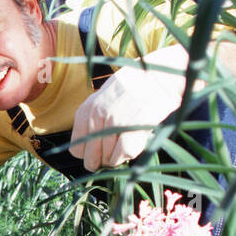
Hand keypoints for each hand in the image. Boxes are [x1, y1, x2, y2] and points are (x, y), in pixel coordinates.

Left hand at [70, 65, 184, 170]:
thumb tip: (90, 150)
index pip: (77, 149)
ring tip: (127, 143)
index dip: (89, 155)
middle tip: (114, 156)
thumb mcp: (104, 98)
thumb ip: (94, 120)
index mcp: (86, 110)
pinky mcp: (134, 127)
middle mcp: (97, 116)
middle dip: (102, 161)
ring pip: (108, 159)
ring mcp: (115, 122)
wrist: (159, 74)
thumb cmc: (133, 88)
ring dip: (118, 158)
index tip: (100, 153)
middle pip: (91, 158)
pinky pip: (123, 155)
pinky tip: (134, 145)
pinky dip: (128, 156)